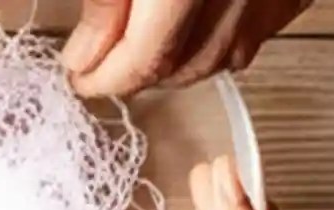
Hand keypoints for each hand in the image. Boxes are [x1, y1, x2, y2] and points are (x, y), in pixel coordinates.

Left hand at [63, 0, 311, 95]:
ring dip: (176, 65)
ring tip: (141, 50)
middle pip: (185, 64)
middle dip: (137, 75)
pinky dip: (220, 42)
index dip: (107, 76)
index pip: (147, 55)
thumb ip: (107, 0)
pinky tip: (195, 31)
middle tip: (100, 68)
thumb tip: (86, 55)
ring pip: (223, 57)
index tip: (78, 77)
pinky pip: (255, 32)